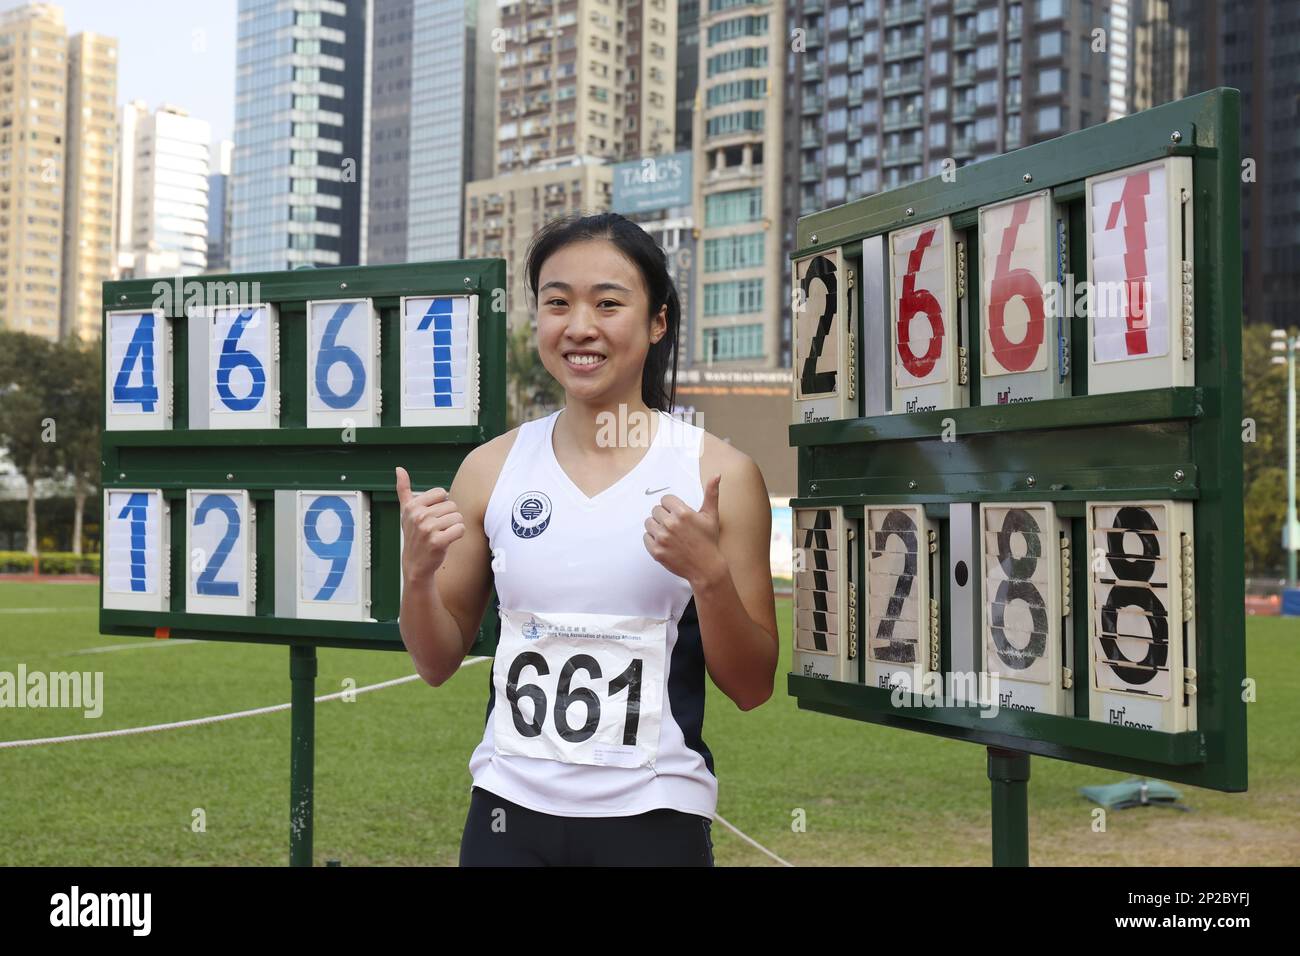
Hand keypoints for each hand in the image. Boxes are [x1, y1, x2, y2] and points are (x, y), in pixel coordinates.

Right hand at [396, 466, 464, 583]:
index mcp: (412, 505)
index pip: (442, 493)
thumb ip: (403, 489)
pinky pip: (460, 529)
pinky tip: (447, 541)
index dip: (441, 505)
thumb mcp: (406, 512)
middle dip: (449, 517)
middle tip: (437, 529)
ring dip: (454, 526)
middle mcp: (418, 515)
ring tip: (442, 534)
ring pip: (458, 517)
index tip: (431, 517)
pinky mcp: (437, 541)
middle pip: (452, 505)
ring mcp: (427, 528)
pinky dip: (458, 535)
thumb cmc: (414, 535)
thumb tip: (399, 469)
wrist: (415, 563)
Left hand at [643, 474, 724, 586]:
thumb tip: (717, 475)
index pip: (665, 499)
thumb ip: (711, 493)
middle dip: (664, 516)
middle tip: (675, 526)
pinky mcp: (656, 551)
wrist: (706, 567)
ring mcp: (662, 538)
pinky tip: (665, 542)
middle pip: (656, 510)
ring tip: (669, 533)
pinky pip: (646, 537)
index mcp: (683, 513)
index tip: (678, 514)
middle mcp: (671, 524)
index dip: (672, 506)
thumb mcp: (711, 516)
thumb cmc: (709, 541)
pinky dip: (652, 539)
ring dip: (657, 526)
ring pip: (648, 522)